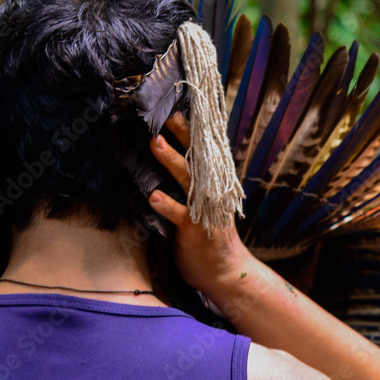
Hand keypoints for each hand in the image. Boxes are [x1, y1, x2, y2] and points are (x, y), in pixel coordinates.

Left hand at [148, 114, 252, 295]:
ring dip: (170, 161)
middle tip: (166, 114)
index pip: (201, 150)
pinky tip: (152, 196)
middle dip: (182, 134)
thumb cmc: (209, 237)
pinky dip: (167, 205)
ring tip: (155, 144)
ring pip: (187, 181)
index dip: (190, 129)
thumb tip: (171, 160)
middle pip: (196, 157)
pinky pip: (180, 214)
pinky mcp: (196, 230)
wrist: (226, 273)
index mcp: (212, 184)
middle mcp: (211, 192)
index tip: (176, 106)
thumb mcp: (203, 205)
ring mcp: (204, 210)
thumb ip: (191, 184)